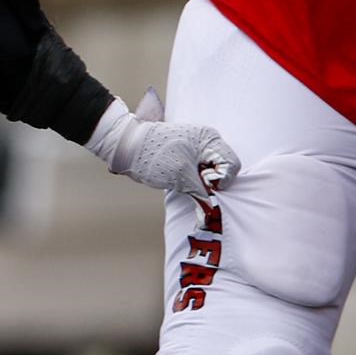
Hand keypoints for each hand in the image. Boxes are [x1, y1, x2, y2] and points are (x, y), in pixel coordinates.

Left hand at [89, 88, 239, 196]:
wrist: (124, 145)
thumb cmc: (153, 154)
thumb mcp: (181, 177)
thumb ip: (201, 195)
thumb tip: (212, 215)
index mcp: (209, 139)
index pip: (231, 166)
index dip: (220, 180)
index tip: (203, 184)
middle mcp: (206, 142)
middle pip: (224, 171)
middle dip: (212, 184)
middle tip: (195, 187)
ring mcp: (196, 150)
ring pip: (211, 175)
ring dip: (202, 186)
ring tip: (186, 185)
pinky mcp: (186, 159)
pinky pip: (199, 174)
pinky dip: (195, 184)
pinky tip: (185, 187)